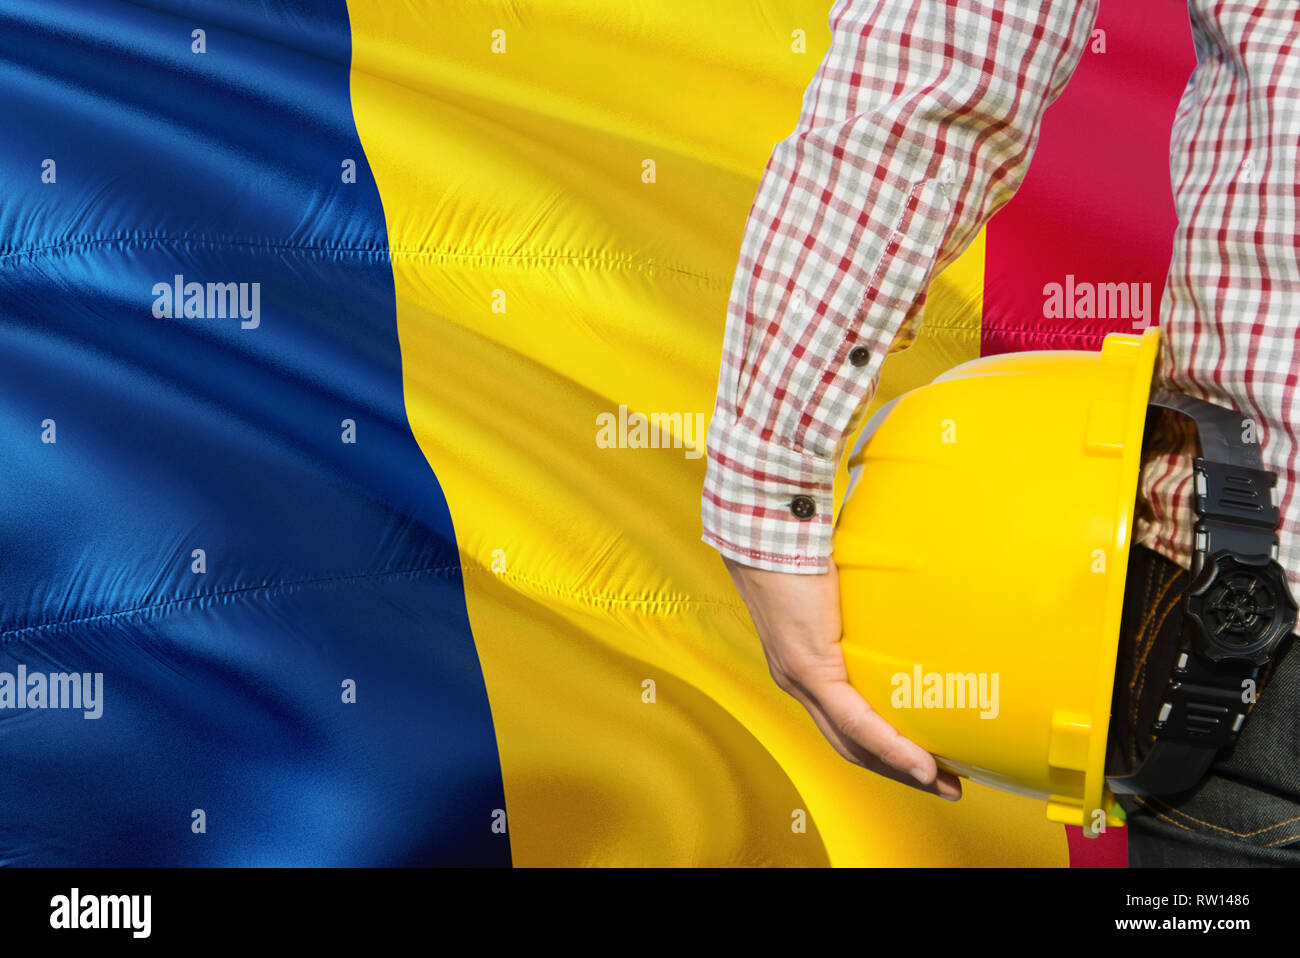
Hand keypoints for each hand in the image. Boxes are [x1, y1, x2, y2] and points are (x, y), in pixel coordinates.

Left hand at [724, 555, 960, 799]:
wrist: (769, 533)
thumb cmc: (801, 550)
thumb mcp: (839, 590)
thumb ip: (863, 606)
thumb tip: (905, 597)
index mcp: (804, 668)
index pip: (843, 725)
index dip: (882, 750)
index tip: (922, 762)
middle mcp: (798, 683)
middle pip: (850, 746)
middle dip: (897, 771)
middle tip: (942, 783)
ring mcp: (801, 679)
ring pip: (853, 743)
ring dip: (900, 769)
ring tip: (941, 782)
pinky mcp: (809, 667)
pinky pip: (854, 719)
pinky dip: (890, 746)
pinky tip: (920, 763)